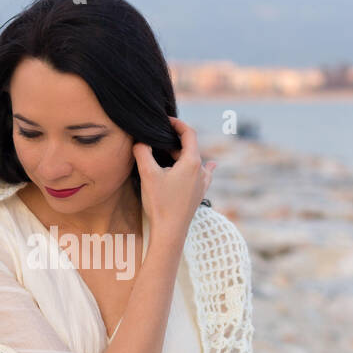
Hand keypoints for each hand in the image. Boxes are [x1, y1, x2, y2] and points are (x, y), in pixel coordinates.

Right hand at [133, 115, 215, 243]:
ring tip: (174, 149)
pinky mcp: (199, 194)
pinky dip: (206, 166)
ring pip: (196, 160)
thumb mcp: (148, 174)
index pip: (188, 134)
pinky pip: (205, 174)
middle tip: (158, 138)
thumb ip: (143, 153)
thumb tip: (140, 141)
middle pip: (191, 147)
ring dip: (184, 153)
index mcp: (192, 162)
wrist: (170, 232)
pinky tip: (212, 165)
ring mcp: (202, 183)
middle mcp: (201, 171)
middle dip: (175, 140)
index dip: (177, 124)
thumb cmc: (160, 203)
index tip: (166, 119)